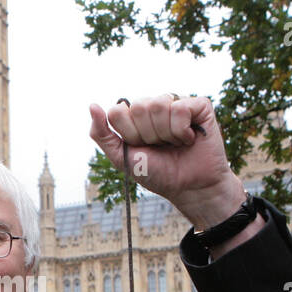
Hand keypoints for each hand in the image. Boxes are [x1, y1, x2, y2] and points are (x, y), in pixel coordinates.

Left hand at [87, 94, 244, 229]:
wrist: (190, 188)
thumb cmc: (157, 173)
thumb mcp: (122, 158)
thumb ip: (102, 134)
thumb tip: (92, 105)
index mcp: (134, 116)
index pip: (117, 111)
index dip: (128, 134)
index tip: (141, 147)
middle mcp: (154, 106)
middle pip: (139, 107)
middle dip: (148, 134)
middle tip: (160, 146)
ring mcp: (176, 103)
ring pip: (159, 104)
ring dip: (166, 133)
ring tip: (174, 143)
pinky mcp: (199, 106)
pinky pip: (180, 107)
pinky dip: (182, 130)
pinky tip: (188, 139)